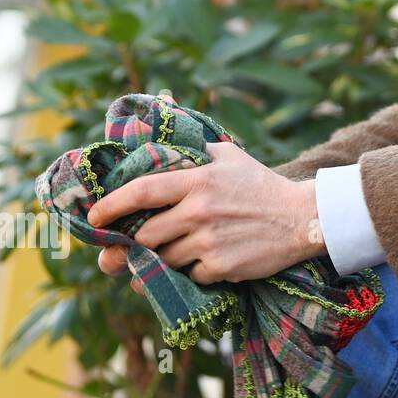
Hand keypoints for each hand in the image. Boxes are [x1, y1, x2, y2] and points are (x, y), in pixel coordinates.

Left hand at [87, 141, 322, 285]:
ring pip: (164, 260)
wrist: (303, 218)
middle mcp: (199, 211)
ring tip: (160, 262)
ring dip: (158, 264)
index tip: (95, 220)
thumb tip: (165, 120)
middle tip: (117, 255)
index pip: (141, 191)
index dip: (110, 206)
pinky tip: (200, 266)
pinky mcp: (221, 267)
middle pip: (145, 235)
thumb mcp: (231, 157)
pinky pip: (189, 276)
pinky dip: (189, 274)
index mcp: (199, 180)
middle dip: (129, 247)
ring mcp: (209, 241)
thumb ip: (196, 148)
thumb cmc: (262, 186)